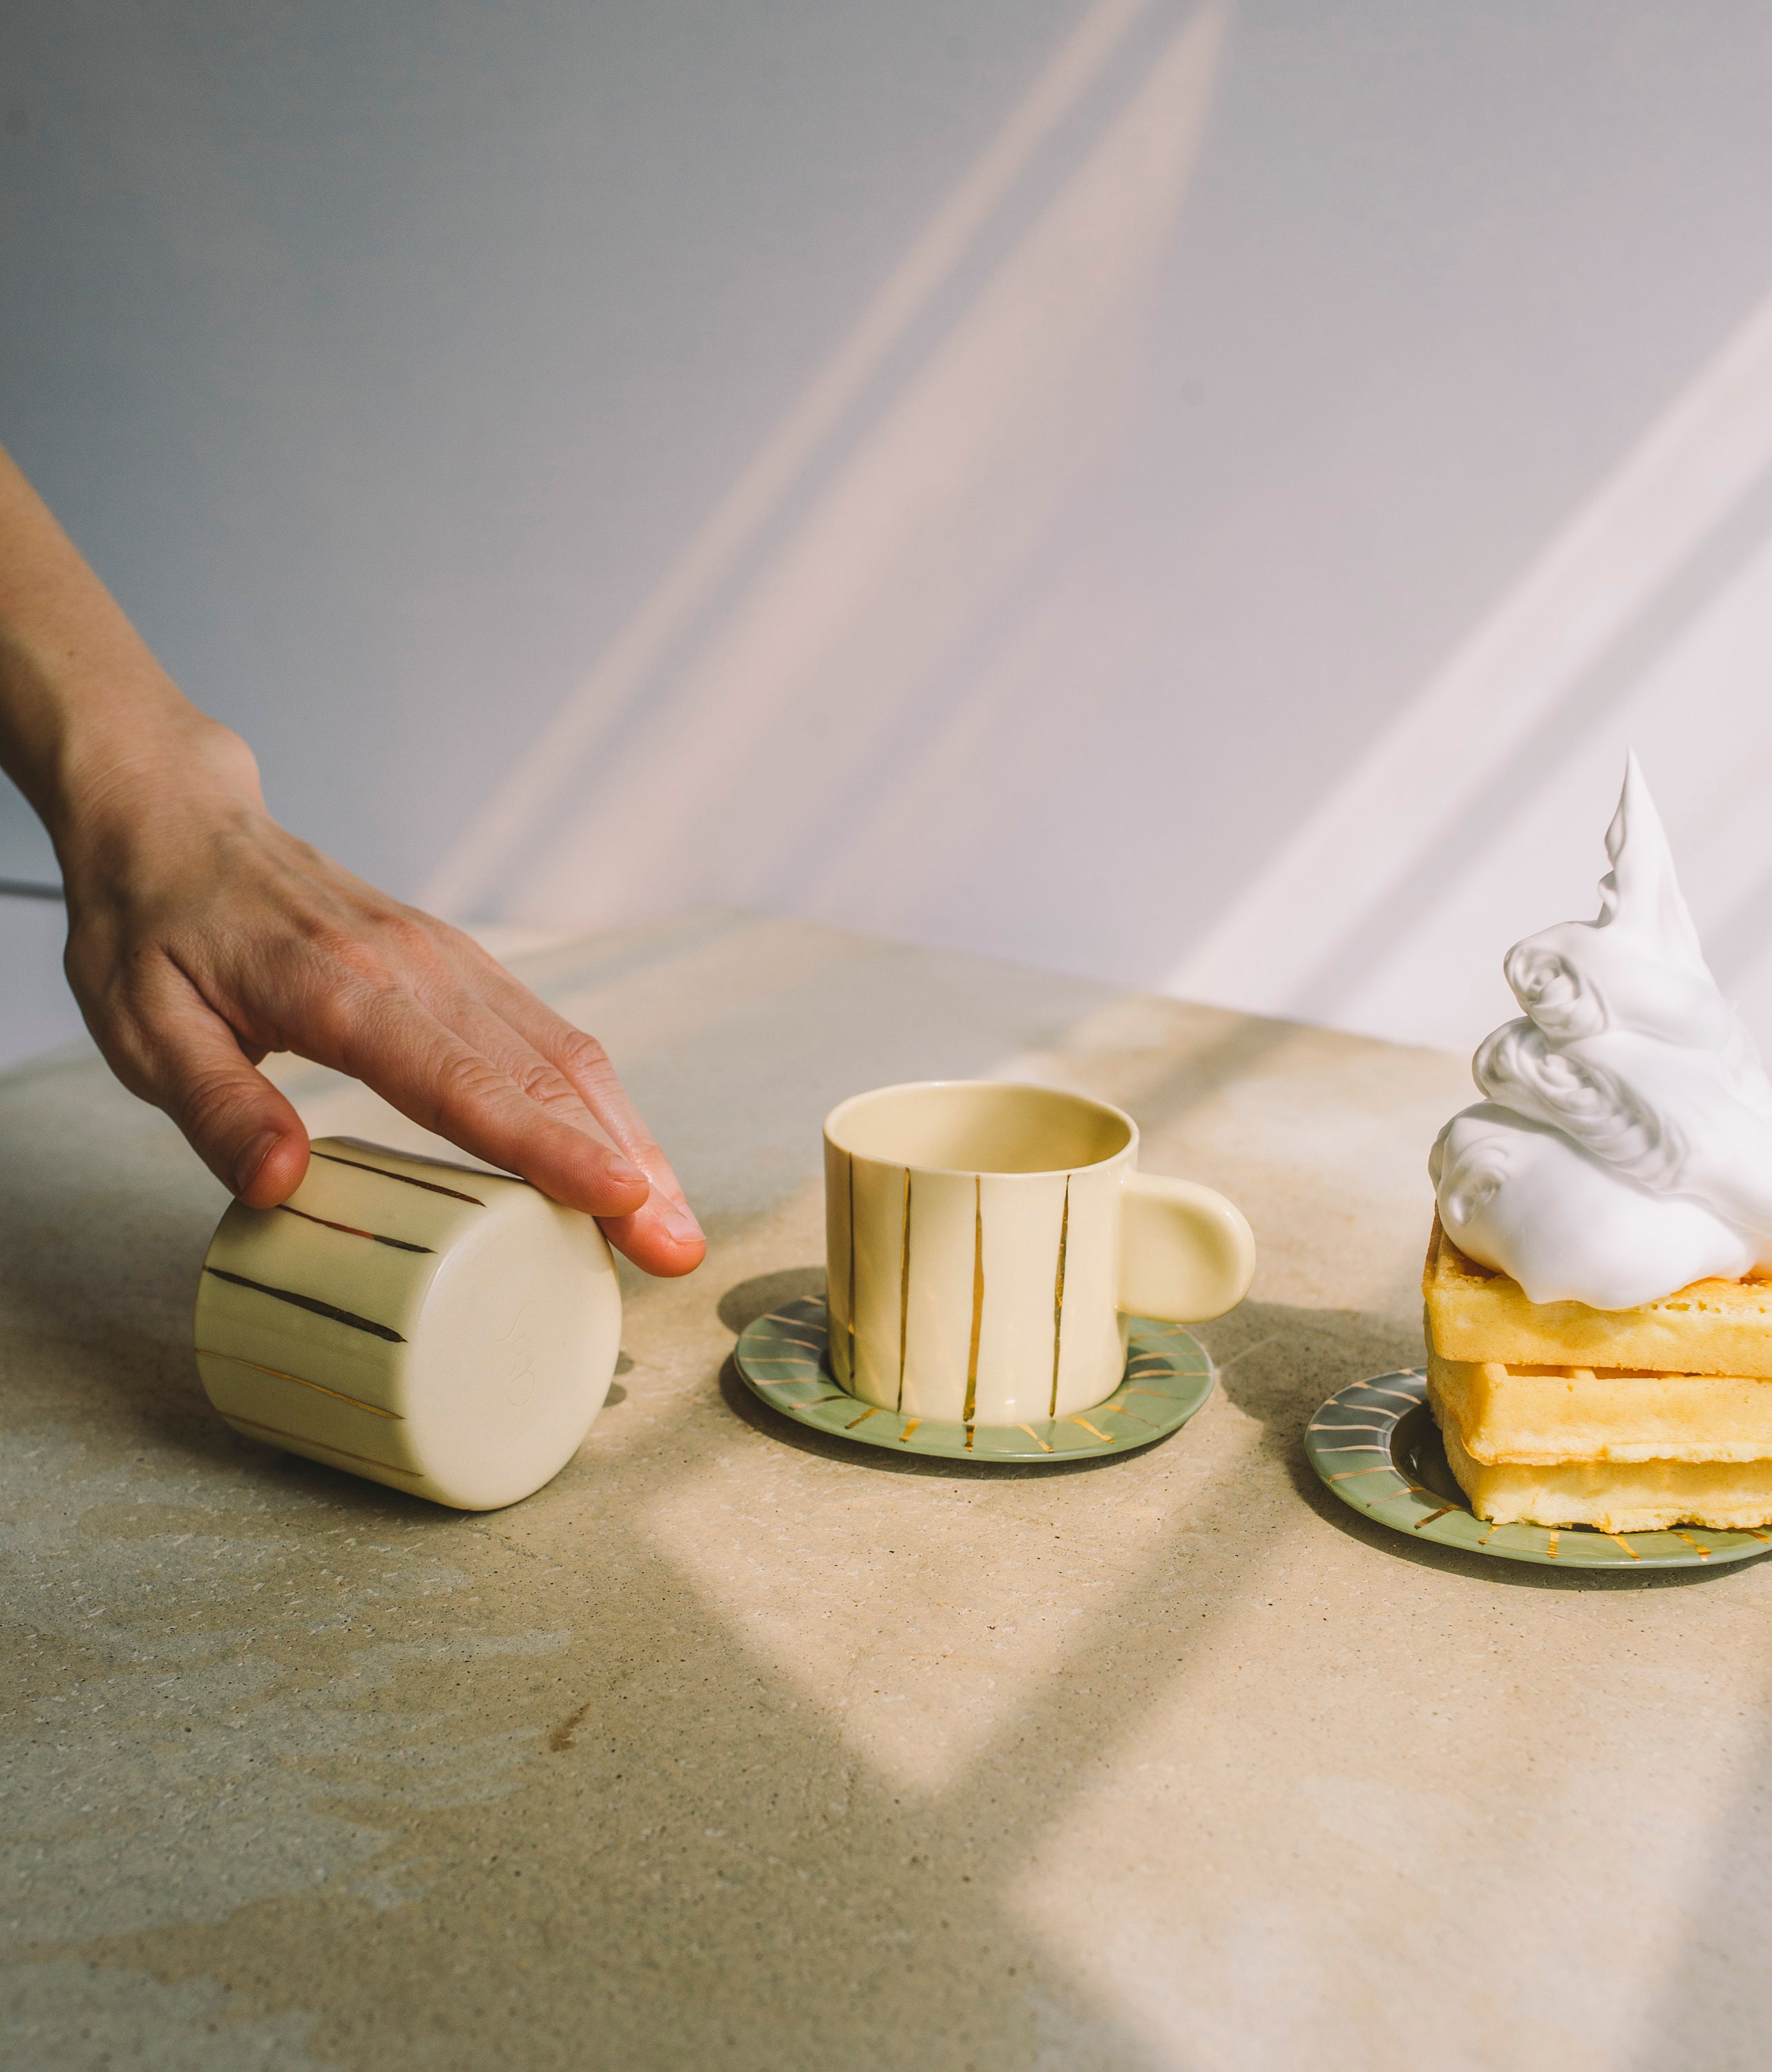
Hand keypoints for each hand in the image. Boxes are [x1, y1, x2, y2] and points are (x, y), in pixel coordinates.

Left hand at [57, 716, 704, 1276]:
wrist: (176, 821)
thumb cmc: (152, 930)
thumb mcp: (145, 1029)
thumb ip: (216, 1109)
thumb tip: (281, 1188)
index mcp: (340, 991)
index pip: (463, 1082)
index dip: (547, 1147)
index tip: (619, 1201)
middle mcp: (415, 967)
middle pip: (545, 1072)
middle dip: (623, 1163)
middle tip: (676, 1249)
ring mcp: (448, 958)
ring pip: (565, 1050)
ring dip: (626, 1135)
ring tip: (673, 1220)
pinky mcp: (459, 963)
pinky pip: (548, 1031)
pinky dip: (597, 1098)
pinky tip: (622, 1151)